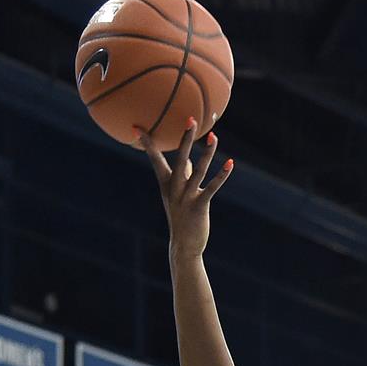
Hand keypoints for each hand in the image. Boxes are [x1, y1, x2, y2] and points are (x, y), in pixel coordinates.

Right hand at [142, 118, 232, 259]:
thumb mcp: (178, 196)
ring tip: (214, 136)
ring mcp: (185, 198)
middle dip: (185, 139)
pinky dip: (221, 176)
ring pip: (197, 171)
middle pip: (179, 159)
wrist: (183, 246)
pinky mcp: (198, 207)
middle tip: (190, 119)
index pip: (155, 160)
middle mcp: (174, 189)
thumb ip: (184, 176)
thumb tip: (188, 158)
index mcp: (166, 185)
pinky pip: (211, 188)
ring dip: (207, 153)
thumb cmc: (182, 219)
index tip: (136, 128)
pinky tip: (230, 163)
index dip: (147, 144)